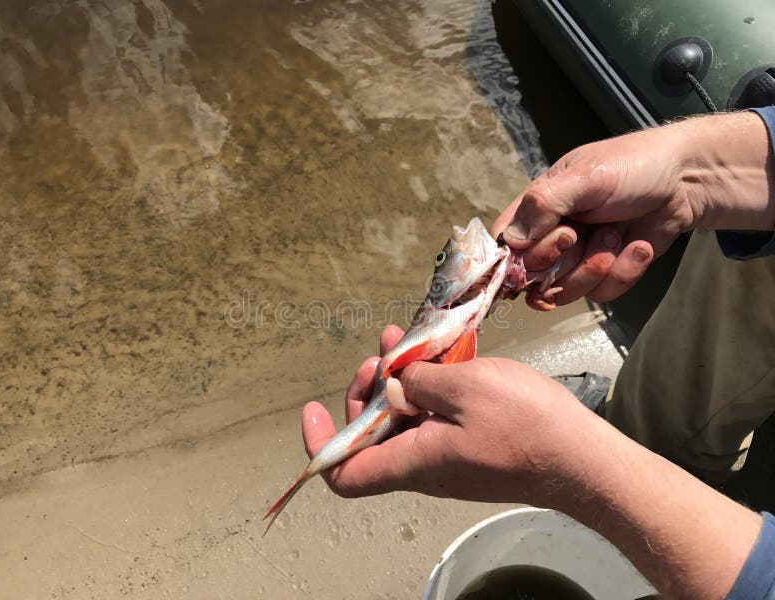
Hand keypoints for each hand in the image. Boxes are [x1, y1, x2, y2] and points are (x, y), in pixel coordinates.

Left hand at [301, 326, 591, 504]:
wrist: (584, 461)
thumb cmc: (525, 426)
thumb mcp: (464, 387)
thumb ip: (420, 382)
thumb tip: (398, 383)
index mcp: (412, 461)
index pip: (344, 474)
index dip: (320, 444)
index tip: (314, 408)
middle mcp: (423, 466)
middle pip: (372, 436)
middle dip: (368, 391)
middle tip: (382, 354)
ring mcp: (449, 458)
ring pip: (406, 421)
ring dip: (400, 380)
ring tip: (405, 341)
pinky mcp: (473, 447)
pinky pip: (437, 418)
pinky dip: (432, 386)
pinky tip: (443, 353)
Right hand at [493, 111, 772, 305]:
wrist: (687, 182)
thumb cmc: (632, 166)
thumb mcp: (584, 177)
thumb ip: (543, 205)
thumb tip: (508, 243)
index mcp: (535, 209)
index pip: (502, 246)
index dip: (511, 261)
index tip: (532, 258)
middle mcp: (550, 237)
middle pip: (533, 278)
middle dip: (562, 263)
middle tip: (580, 236)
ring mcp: (578, 258)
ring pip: (566, 292)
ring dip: (597, 268)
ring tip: (617, 236)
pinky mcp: (606, 273)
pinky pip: (601, 294)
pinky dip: (623, 273)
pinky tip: (639, 247)